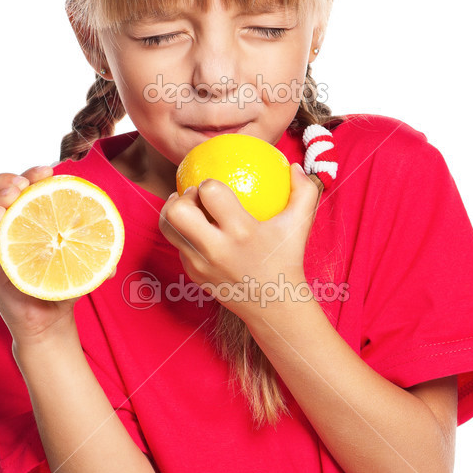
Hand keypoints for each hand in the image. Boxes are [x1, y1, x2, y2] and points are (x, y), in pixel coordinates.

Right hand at [0, 164, 93, 347]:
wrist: (50, 323)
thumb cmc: (63, 285)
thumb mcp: (82, 259)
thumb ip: (95, 247)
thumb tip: (113, 239)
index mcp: (19, 223)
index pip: (11, 188)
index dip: (25, 173)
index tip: (47, 169)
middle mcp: (0, 232)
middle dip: (4, 179)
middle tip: (26, 181)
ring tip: (15, 193)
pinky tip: (1, 214)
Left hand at [157, 163, 321, 321]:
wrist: (274, 306)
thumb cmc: (287, 259)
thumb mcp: (301, 224)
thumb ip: (304, 190)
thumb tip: (292, 166)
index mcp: (242, 231)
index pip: (210, 192)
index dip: (208, 183)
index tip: (215, 186)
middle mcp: (217, 248)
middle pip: (178, 211)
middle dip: (181, 196)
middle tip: (193, 195)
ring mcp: (201, 265)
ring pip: (168, 229)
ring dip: (173, 213)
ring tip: (186, 207)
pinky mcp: (193, 275)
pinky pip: (178, 246)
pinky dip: (184, 235)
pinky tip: (196, 230)